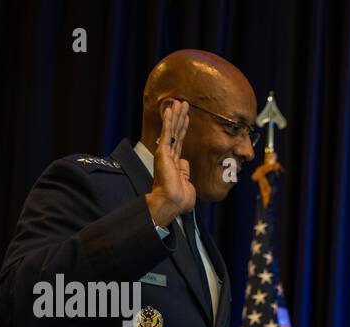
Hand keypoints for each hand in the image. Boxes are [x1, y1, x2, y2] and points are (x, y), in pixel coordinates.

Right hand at [145, 99, 194, 226]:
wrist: (172, 202)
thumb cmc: (179, 199)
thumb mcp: (186, 184)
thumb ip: (185, 172)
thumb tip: (185, 163)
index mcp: (175, 163)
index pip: (179, 141)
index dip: (183, 128)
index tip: (186, 117)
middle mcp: (169, 156)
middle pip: (176, 132)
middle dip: (180, 117)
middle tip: (183, 104)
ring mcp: (165, 153)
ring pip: (172, 129)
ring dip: (176, 115)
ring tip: (179, 102)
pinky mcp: (163, 152)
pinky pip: (167, 132)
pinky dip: (168, 120)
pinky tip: (170, 109)